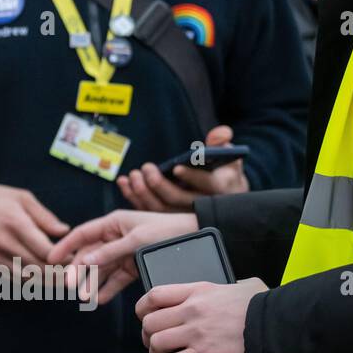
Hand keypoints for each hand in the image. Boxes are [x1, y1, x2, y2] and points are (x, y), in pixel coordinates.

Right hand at [0, 173, 68, 272]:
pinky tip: (40, 277)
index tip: (74, 258)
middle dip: (59, 274)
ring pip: (27, 278)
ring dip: (46, 281)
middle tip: (74, 273)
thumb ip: (44, 216)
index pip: (46, 251)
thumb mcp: (21, 197)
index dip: (64, 259)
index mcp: (15, 223)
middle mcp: (3, 243)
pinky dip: (29, 280)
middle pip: (39, 268)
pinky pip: (13, 279)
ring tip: (61, 279)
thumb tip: (65, 231)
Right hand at [49, 209, 198, 304]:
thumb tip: (85, 261)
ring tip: (85, 298)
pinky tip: (100, 299)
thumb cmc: (166, 231)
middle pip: (89, 254)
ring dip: (92, 282)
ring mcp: (123, 252)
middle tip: (70, 287)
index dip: (65, 246)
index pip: (82, 234)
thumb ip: (110, 251)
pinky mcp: (134, 265)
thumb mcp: (137, 240)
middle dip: (79, 270)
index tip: (51, 259)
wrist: (195, 236)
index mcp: (112, 223)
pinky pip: (116, 277)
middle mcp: (114, 236)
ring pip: (101, 268)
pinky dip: (108, 287)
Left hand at [118, 125, 248, 211]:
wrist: (222, 196)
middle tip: (147, 168)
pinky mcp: (168, 219)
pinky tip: (125, 182)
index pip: (207, 184)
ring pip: (160, 209)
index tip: (177, 167)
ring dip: (142, 192)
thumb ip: (222, 142)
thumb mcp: (227, 156)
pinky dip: (133, 197)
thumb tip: (221, 133)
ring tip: (134, 175)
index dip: (192, 177)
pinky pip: (148, 211)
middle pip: (177, 199)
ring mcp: (184, 215)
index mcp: (220, 188)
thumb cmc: (222, 172)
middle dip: (158, 184)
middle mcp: (202, 204)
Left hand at [137, 278, 267, 352]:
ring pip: (156, 342)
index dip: (143, 307)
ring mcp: (195, 333)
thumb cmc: (267, 308)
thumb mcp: (247, 286)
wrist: (278, 330)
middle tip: (153, 342)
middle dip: (147, 334)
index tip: (144, 315)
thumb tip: (237, 287)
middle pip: (150, 321)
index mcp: (198, 291)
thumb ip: (234, 285)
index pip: (155, 294)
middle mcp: (191, 310)